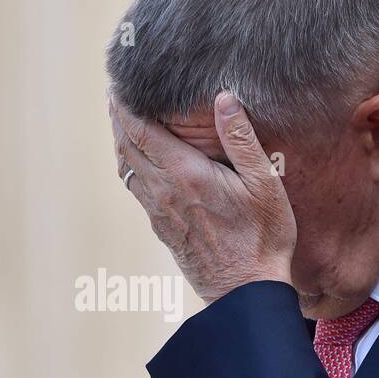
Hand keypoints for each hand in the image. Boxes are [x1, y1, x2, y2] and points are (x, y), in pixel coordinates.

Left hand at [110, 92, 295, 303]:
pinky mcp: (162, 229)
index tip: (117, 84)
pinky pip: (136, 189)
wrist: (246, 292)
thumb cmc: (263, 238)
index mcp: (185, 175)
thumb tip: (224, 98)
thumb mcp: (264, 184)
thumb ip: (241, 139)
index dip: (124, 106)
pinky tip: (140, 162)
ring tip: (121, 121)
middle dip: (117, 118)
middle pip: (126, 147)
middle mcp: (163, 193)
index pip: (140, 132)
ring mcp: (159, 213)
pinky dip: (131, 166)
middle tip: (114, 94)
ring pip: (127, 169)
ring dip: (120, 142)